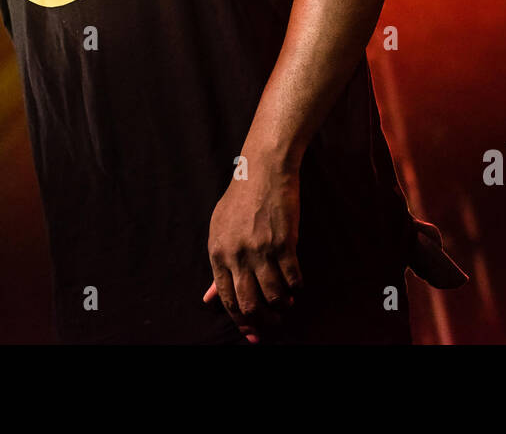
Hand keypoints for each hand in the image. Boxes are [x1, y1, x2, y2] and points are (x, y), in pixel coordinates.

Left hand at [202, 160, 302, 342]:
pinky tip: (296, 285)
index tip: (252, 333)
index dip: (241, 321)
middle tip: (273, 322)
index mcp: (218, 253)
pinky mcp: (284, 243)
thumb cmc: (240, 200)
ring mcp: (260, 250)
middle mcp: (237, 255)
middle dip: (263, 320)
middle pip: (249, 304)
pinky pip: (293, 278)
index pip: (227, 299)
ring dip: (282, 305)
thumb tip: (209, 297)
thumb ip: (218, 266)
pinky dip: (296, 287)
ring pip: (273, 296)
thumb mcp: (219, 230)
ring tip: (286, 303)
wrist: (263, 171)